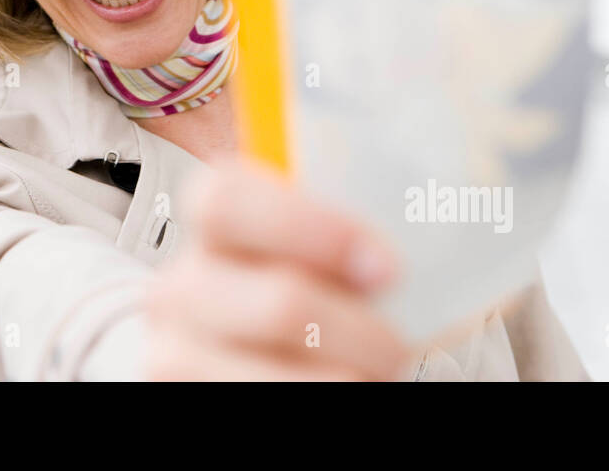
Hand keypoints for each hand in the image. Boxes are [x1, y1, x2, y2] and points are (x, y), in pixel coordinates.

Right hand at [142, 155, 416, 379]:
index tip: (385, 266)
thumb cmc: (317, 295)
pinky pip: (264, 408)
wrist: (283, 356)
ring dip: (347, 378)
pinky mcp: (181, 394)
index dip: (309, 227)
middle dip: (359, 330)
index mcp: (215, 220)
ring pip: (279, 375)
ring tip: (377, 372)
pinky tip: (345, 384)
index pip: (229, 200)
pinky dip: (325, 392)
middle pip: (279, 303)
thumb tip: (430, 214)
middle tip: (398, 345)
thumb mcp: (323, 252)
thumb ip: (347, 229)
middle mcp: (182, 282)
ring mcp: (177, 349)